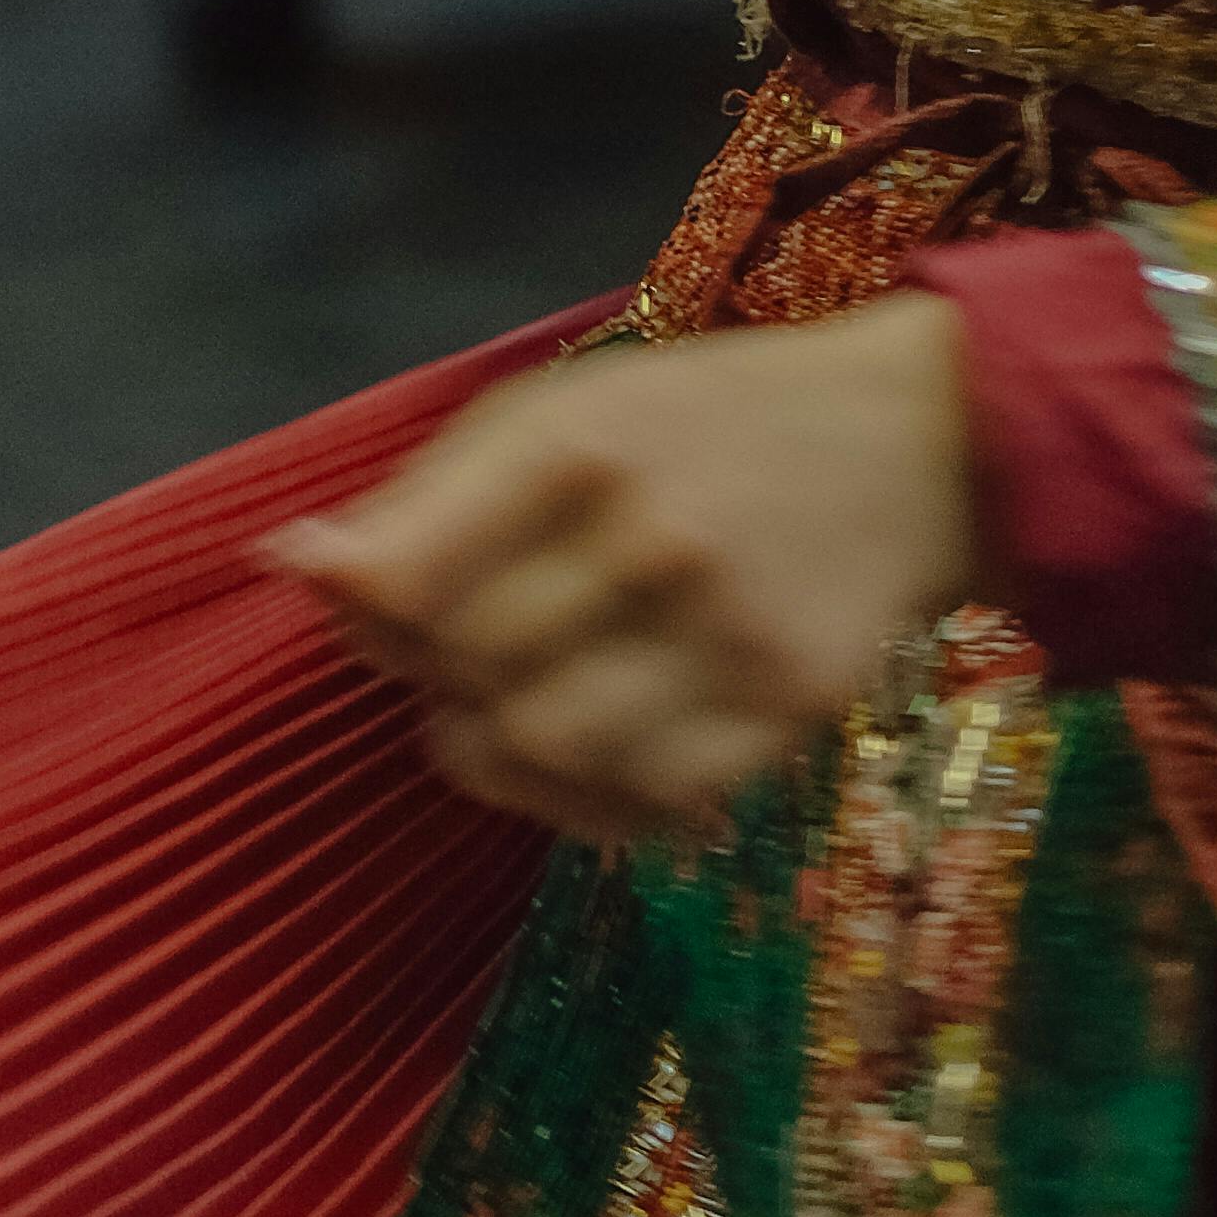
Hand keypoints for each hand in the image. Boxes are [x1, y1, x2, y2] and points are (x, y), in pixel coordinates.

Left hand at [275, 308, 981, 839]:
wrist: (923, 442)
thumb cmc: (714, 419)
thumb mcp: (572, 410)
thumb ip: (430, 495)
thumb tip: (294, 569)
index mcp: (580, 440)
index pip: (402, 582)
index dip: (366, 620)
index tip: (390, 609)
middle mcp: (649, 535)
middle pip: (461, 676)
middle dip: (442, 679)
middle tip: (480, 652)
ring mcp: (724, 630)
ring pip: (537, 756)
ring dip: (501, 752)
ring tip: (529, 708)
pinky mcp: (784, 708)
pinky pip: (639, 806)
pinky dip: (595, 803)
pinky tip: (612, 752)